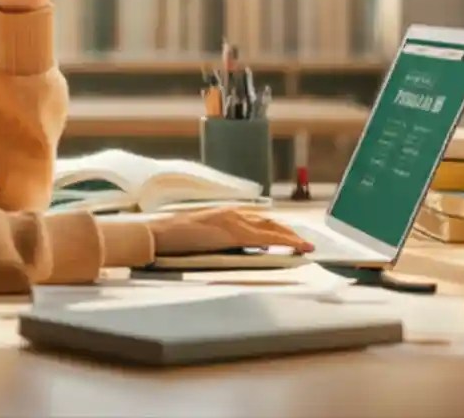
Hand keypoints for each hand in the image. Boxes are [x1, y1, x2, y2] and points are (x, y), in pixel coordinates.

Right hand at [147, 208, 314, 255]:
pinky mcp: (231, 232)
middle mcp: (232, 213)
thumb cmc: (175, 239)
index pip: (258, 221)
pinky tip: (293, 247)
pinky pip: (263, 238)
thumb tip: (239, 249)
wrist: (158, 235)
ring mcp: (232, 221)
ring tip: (305, 247)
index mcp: (225, 215)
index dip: (277, 229)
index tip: (291, 237)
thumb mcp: (203, 238)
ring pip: (271, 229)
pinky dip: (282, 242)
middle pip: (269, 223)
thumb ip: (221, 240)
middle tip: (305, 244)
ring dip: (290, 237)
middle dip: (289, 233)